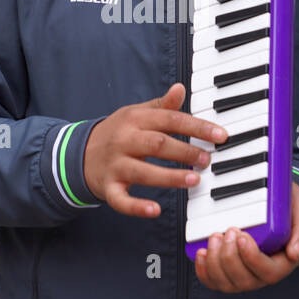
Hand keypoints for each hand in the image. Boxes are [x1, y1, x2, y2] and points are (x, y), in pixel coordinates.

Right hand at [83, 83, 226, 217]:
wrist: (78, 153)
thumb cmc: (117, 133)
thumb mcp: (136, 114)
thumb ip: (161, 105)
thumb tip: (180, 88)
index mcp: (135, 119)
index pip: (170, 120)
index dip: (197, 127)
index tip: (220, 136)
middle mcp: (124, 140)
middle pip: (157, 144)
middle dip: (185, 152)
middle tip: (207, 159)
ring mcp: (115, 165)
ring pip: (143, 172)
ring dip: (170, 177)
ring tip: (194, 180)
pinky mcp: (108, 188)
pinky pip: (121, 200)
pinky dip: (137, 207)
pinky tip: (155, 209)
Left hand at [195, 181, 298, 292]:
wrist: (276, 203)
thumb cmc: (289, 209)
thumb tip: (295, 253)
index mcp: (283, 263)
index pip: (268, 273)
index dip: (252, 258)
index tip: (242, 236)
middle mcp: (263, 274)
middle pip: (244, 281)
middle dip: (230, 257)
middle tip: (228, 231)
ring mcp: (244, 275)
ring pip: (226, 283)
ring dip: (215, 263)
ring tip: (214, 237)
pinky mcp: (227, 271)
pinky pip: (213, 281)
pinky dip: (204, 270)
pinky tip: (201, 252)